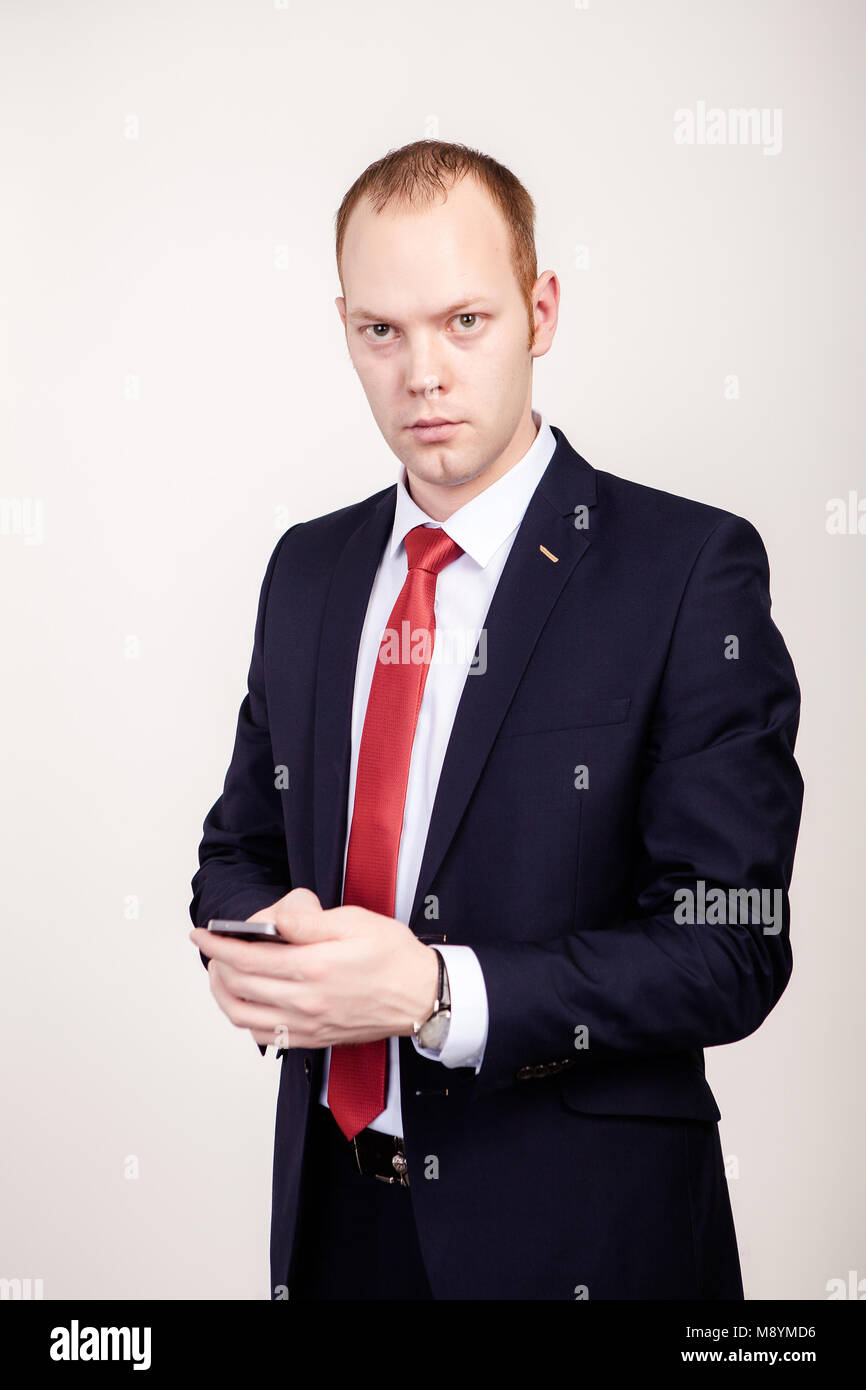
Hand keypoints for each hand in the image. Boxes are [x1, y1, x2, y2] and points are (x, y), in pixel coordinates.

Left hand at [190, 887, 438, 1051]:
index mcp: (313, 967)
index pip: (246, 958)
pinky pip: (264, 1035)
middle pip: (238, 987)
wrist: (421, 995)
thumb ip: (307, 922)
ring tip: (222, 974)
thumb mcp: (353, 922)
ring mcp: (307, 1024)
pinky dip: (244, 1019)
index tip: (201, 933)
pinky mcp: (313, 1038)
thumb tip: (271, 919)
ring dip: (222, 994)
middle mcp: (305, 1001)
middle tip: (213, 948)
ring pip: (243, 1017)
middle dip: (216, 964)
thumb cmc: (393, 956)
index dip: (216, 944)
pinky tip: (247, 1001)